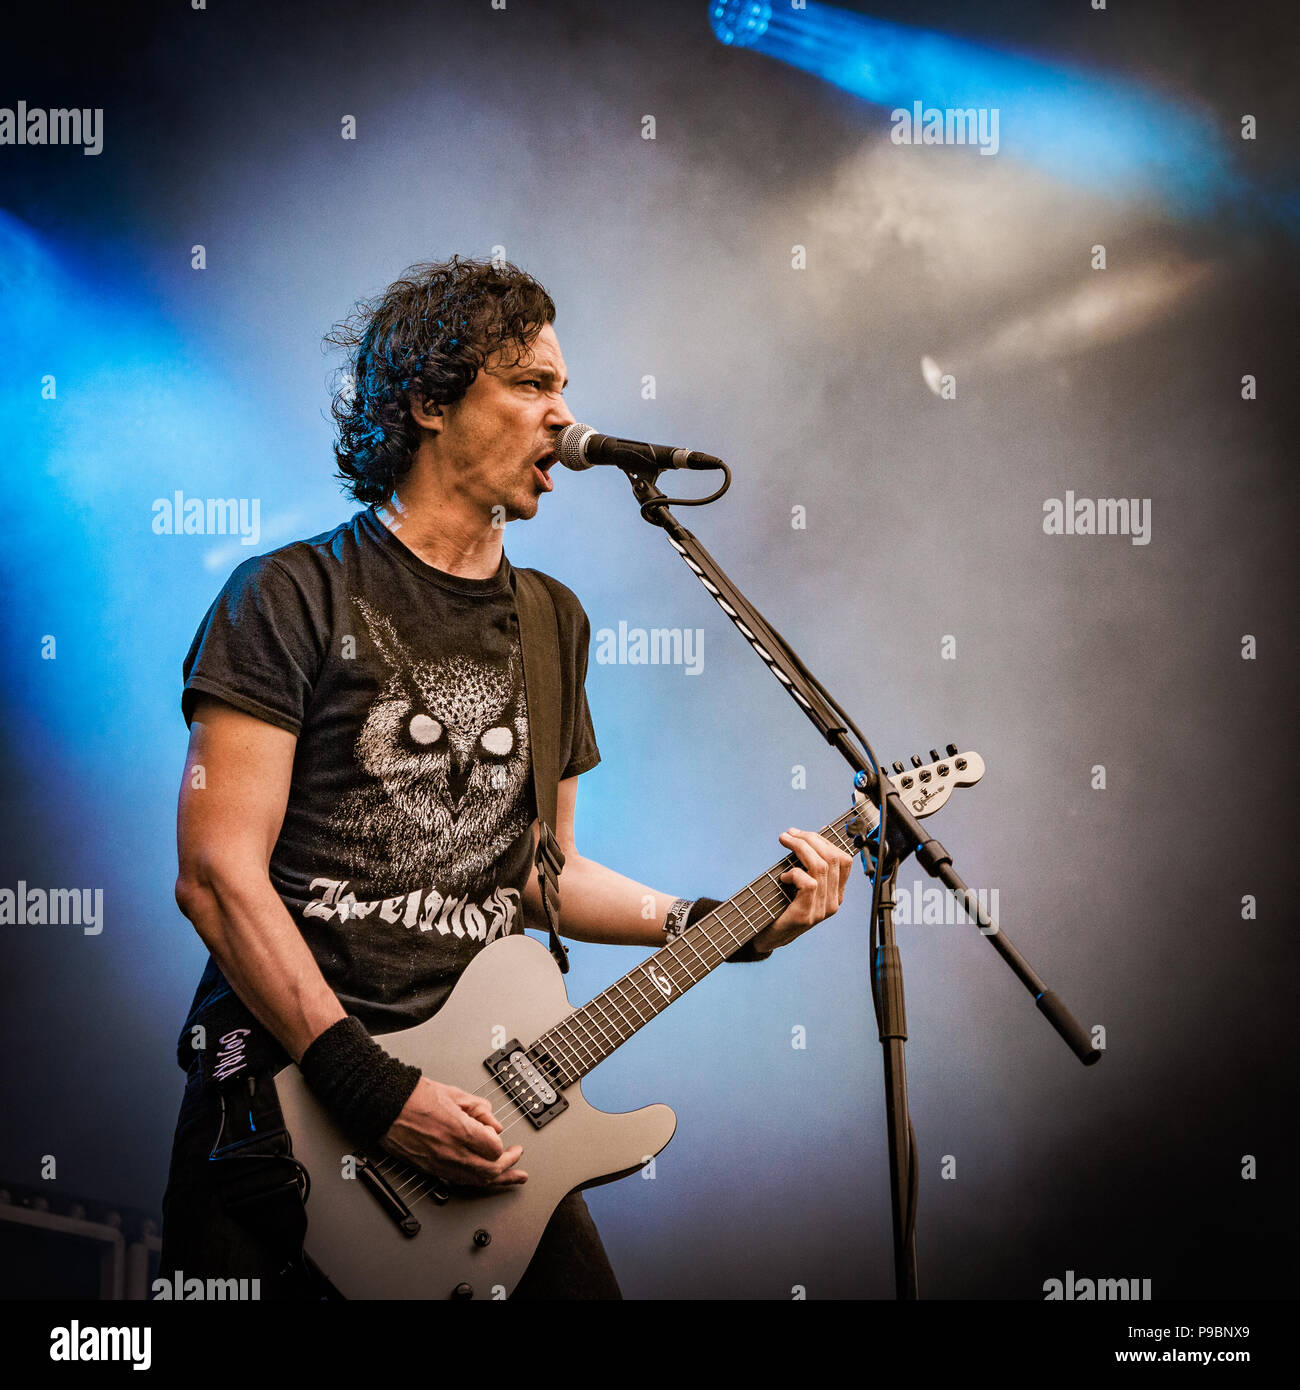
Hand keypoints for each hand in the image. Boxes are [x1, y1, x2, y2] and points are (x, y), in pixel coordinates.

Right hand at [381, 1077, 526, 1187]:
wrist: (386, 1106)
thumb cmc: (415, 1096)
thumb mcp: (455, 1094)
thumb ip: (479, 1110)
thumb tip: (493, 1123)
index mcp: (460, 1130)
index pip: (495, 1149)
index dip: (501, 1142)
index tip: (499, 1135)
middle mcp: (452, 1152)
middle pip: (490, 1170)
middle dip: (508, 1166)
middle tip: (517, 1158)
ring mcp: (440, 1163)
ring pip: (476, 1181)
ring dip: (497, 1180)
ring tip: (511, 1178)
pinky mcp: (430, 1169)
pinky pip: (459, 1181)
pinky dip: (476, 1181)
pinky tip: (483, 1179)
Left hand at [751, 828, 853, 956]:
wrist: (767, 937)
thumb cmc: (780, 905)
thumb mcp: (799, 882)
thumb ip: (807, 864)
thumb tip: (809, 836)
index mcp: (836, 892)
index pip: (844, 860)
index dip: (825, 841)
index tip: (804, 833)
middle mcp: (833, 901)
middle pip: (832, 858)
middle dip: (810, 839)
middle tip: (789, 834)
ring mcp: (822, 909)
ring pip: (820, 867)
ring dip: (800, 848)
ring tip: (784, 841)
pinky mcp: (806, 915)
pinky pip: (809, 884)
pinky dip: (795, 873)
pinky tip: (784, 877)